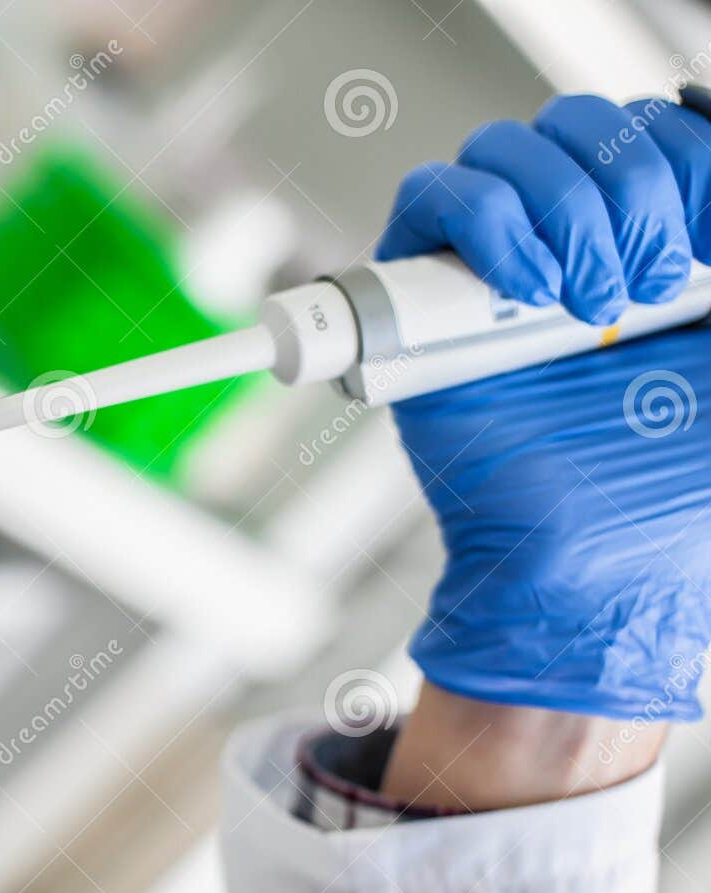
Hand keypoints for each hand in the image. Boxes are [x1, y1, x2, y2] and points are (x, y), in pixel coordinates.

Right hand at [375, 93, 710, 733]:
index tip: (705, 244)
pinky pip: (432, 197)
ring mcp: (492, 265)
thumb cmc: (668, 485)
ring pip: (508, 146)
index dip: (687, 159)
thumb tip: (708, 159)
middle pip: (587, 123)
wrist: (585, 560)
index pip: (662, 129)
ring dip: (564, 212)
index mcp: (656, 242)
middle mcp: (573, 242)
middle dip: (630, 190)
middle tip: (647, 285)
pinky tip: (524, 291)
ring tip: (583, 303)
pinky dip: (486, 224)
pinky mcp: (419, 296)